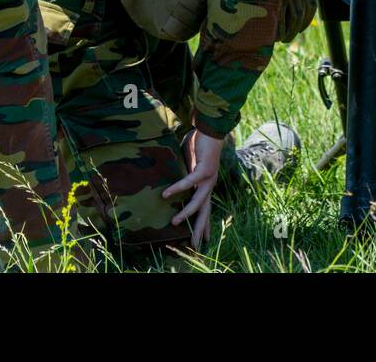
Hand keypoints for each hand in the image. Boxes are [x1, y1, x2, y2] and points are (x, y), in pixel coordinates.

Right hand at [162, 127, 224, 247]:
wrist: (209, 129)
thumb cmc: (198, 145)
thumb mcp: (188, 165)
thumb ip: (182, 175)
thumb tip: (166, 182)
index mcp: (205, 185)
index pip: (205, 208)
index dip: (204, 224)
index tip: (203, 239)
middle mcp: (209, 184)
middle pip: (204, 211)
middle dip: (199, 229)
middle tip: (195, 245)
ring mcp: (208, 178)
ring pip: (198, 202)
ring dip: (186, 213)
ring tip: (173, 223)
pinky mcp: (204, 170)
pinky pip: (189, 182)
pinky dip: (177, 189)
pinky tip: (166, 195)